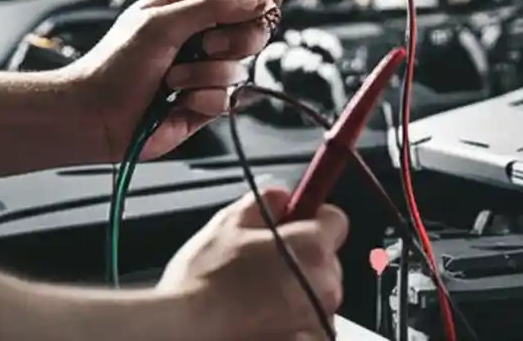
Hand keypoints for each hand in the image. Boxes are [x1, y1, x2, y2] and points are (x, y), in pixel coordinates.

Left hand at [64, 0, 282, 161]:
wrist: (94, 118)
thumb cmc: (115, 65)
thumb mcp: (163, 22)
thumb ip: (214, 5)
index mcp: (186, 4)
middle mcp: (200, 35)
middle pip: (251, 26)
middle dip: (237, 37)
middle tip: (209, 43)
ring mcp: (204, 70)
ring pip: (240, 66)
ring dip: (207, 74)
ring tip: (173, 79)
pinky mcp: (204, 103)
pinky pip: (227, 98)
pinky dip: (203, 99)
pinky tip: (178, 102)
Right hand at [160, 188, 348, 340]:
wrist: (186, 333)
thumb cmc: (204, 284)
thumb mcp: (228, 224)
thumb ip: (266, 201)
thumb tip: (282, 196)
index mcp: (312, 247)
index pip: (336, 221)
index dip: (312, 219)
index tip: (295, 224)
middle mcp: (326, 285)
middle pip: (326, 260)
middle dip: (301, 258)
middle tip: (264, 263)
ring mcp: (319, 320)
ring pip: (317, 294)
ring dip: (297, 292)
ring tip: (256, 295)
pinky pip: (309, 324)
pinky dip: (292, 320)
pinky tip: (261, 317)